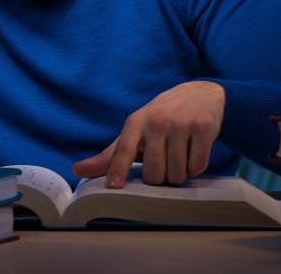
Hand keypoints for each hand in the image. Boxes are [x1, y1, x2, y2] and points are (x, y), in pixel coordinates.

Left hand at [72, 81, 224, 186]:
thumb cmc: (161, 117)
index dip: (118, 169)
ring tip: (178, 155)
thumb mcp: (136, 130)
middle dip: (159, 177)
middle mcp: (157, 121)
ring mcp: (181, 124)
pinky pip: (197, 167)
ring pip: (177, 174)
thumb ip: (110, 154)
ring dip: (179, 173)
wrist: (198, 94)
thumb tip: (77, 169)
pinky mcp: (203, 128)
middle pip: (154, 174)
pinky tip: (193, 151)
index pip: (124, 149)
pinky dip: (195, 167)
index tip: (113, 186)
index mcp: (136, 122)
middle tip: (163, 161)